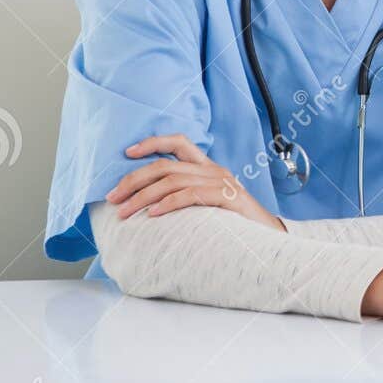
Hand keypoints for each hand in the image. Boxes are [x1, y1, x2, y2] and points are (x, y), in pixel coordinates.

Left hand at [107, 134, 284, 231]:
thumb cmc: (233, 226)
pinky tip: (153, 215)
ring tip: (125, 213)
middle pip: (165, 165)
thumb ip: (186, 196)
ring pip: (172, 180)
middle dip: (133, 181)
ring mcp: (222, 183)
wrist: (270, 240)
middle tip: (113, 199)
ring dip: (142, 197)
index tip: (127, 153)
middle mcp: (214, 170)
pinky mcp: (228, 199)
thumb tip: (147, 203)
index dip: (152, 142)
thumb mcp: (207, 205)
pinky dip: (168, 203)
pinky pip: (191, 195)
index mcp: (208, 168)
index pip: (179, 142)